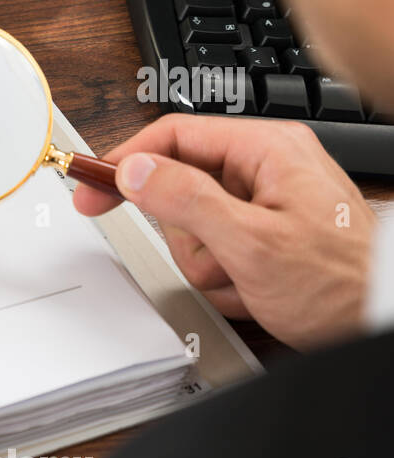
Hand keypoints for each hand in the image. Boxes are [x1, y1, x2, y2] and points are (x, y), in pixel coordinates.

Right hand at [74, 114, 374, 348]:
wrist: (382, 321)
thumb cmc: (342, 283)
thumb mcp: (252, 243)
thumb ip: (186, 201)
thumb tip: (135, 171)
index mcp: (267, 151)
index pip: (173, 136)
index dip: (126, 162)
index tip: (92, 186)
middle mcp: (266, 171)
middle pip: (179, 191)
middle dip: (190, 239)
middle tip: (217, 259)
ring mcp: (264, 206)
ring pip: (192, 232)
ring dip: (210, 267)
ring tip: (247, 280)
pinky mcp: (263, 239)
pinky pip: (214, 256)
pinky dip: (225, 281)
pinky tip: (254, 291)